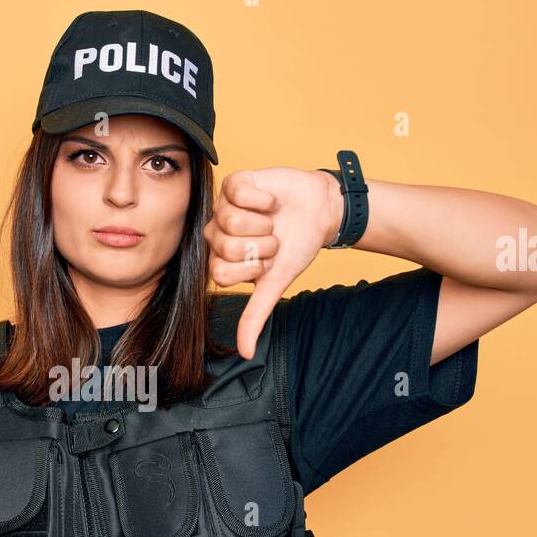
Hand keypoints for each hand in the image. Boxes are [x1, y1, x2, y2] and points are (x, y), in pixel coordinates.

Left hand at [202, 167, 342, 358]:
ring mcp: (223, 208)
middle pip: (226, 248)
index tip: (267, 263)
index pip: (222, 275)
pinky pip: (238, 193)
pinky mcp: (234, 183)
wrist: (320, 211)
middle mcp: (217, 235)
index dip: (252, 269)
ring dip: (264, 223)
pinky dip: (263, 199)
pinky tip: (271, 201)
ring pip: (232, 221)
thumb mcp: (275, 283)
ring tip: (272, 219)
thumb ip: (256, 315)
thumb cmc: (296, 246)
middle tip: (273, 239)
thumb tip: (246, 353)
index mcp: (222, 261)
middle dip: (262, 246)